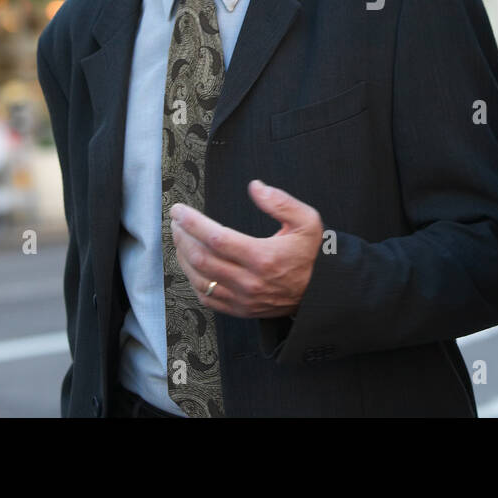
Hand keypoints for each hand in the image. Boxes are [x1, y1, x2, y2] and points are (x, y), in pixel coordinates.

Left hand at [169, 180, 322, 318]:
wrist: (321, 292)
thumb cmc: (312, 255)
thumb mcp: (307, 221)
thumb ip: (280, 202)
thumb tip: (255, 187)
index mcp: (263, 257)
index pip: (216, 238)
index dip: (193, 222)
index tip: (179, 210)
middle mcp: (249, 281)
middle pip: (201, 258)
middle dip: (182, 236)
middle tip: (176, 221)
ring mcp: (242, 299)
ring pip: (199, 279)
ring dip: (183, 257)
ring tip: (179, 239)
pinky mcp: (240, 310)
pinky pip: (207, 298)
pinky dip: (192, 280)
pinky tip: (190, 264)